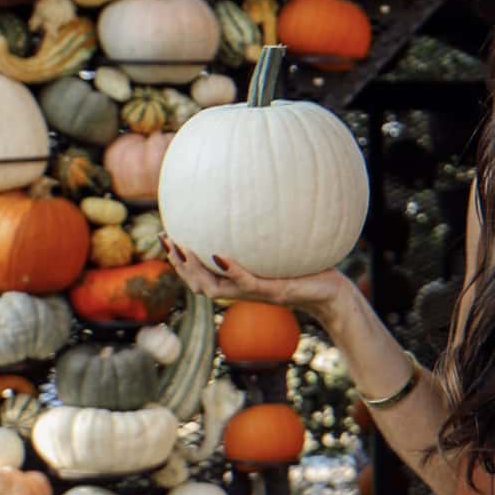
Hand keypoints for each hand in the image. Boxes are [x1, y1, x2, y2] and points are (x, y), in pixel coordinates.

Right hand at [159, 234, 353, 326]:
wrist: (328, 293)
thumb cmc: (305, 269)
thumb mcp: (277, 250)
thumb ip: (260, 235)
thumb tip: (250, 202)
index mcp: (237, 282)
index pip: (199, 275)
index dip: (178, 261)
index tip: (166, 237)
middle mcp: (241, 290)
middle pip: (198, 284)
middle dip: (178, 264)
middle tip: (166, 240)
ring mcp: (254, 292)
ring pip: (213, 288)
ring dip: (194, 269)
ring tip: (182, 249)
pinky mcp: (271, 291)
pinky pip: (245, 282)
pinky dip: (229, 270)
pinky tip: (218, 255)